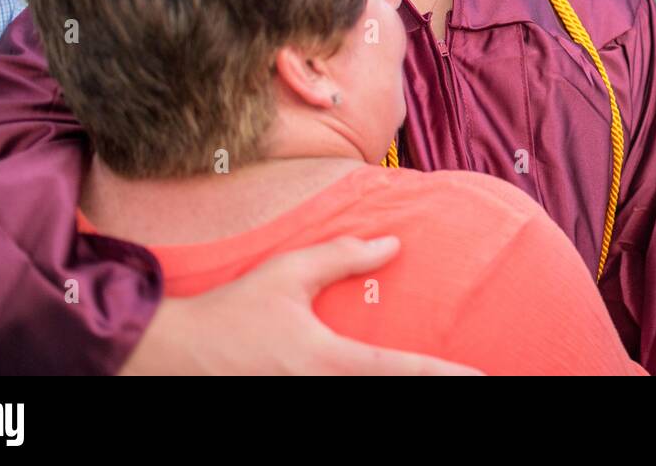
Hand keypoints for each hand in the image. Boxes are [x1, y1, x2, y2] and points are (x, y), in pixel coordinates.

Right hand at [121, 235, 481, 374]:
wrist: (173, 354)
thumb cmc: (233, 310)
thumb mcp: (288, 273)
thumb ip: (342, 257)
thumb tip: (392, 245)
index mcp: (326, 360)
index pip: (400, 369)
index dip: (445, 375)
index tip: (481, 376)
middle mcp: (318, 391)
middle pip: (387, 396)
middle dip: (428, 389)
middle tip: (472, 382)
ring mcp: (301, 405)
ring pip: (364, 406)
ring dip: (399, 393)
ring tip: (440, 381)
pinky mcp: (288, 410)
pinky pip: (334, 405)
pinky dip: (365, 392)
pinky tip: (382, 381)